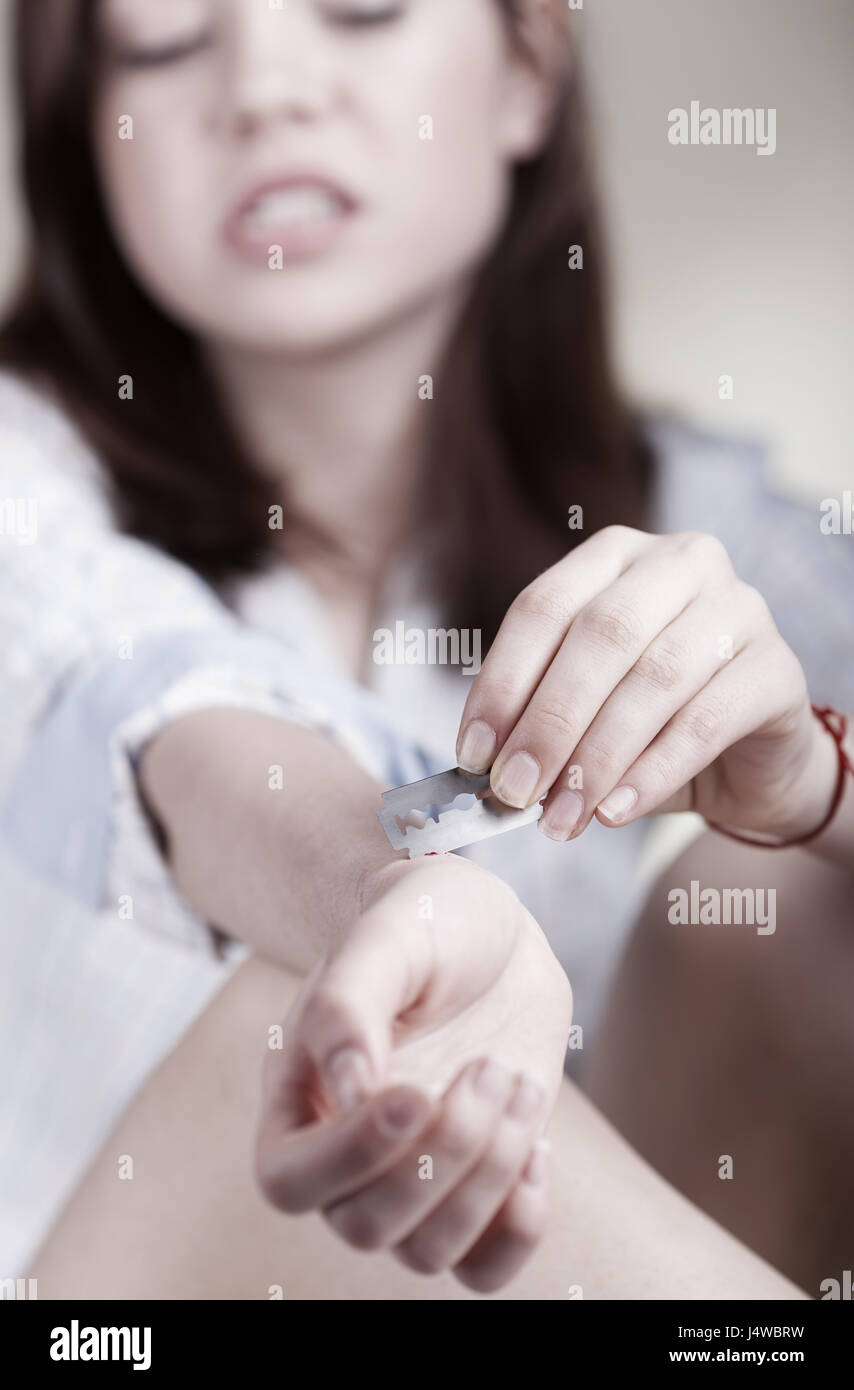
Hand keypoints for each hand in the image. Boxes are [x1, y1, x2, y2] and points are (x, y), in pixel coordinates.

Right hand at [254, 853, 571, 1291]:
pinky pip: (483, 1267)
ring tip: (514, 1084)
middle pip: (363, 1227)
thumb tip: (347, 1091)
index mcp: (297, 1099)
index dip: (353, 1156)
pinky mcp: (474, 1187)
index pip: (289, 1181)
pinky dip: (518, 1228)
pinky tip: (537, 1149)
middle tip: (487, 1067)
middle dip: (442, 1156)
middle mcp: (345, 1155)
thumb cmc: (422, 923)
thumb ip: (348, 1004)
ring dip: (487, 1178)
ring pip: (427, 1252)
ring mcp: (412, 1178)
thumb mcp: (385, 938)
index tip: (418, 1092)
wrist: (489, 933)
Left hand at [456, 527, 835, 842]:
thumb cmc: (650, 726)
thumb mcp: (583, 714)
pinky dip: (652, 772)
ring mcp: (738, 608)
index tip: (474, 753)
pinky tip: (615, 811)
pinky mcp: (778, 667)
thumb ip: (538, 723)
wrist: (749, 762)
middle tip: (515, 791)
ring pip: (653, 679)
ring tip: (562, 817)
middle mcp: (679, 564)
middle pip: (600, 635)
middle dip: (549, 721)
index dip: (502, 681)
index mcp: (614, 557)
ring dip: (597, 758)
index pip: (544, 607)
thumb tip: (488, 767)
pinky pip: (706, 721)